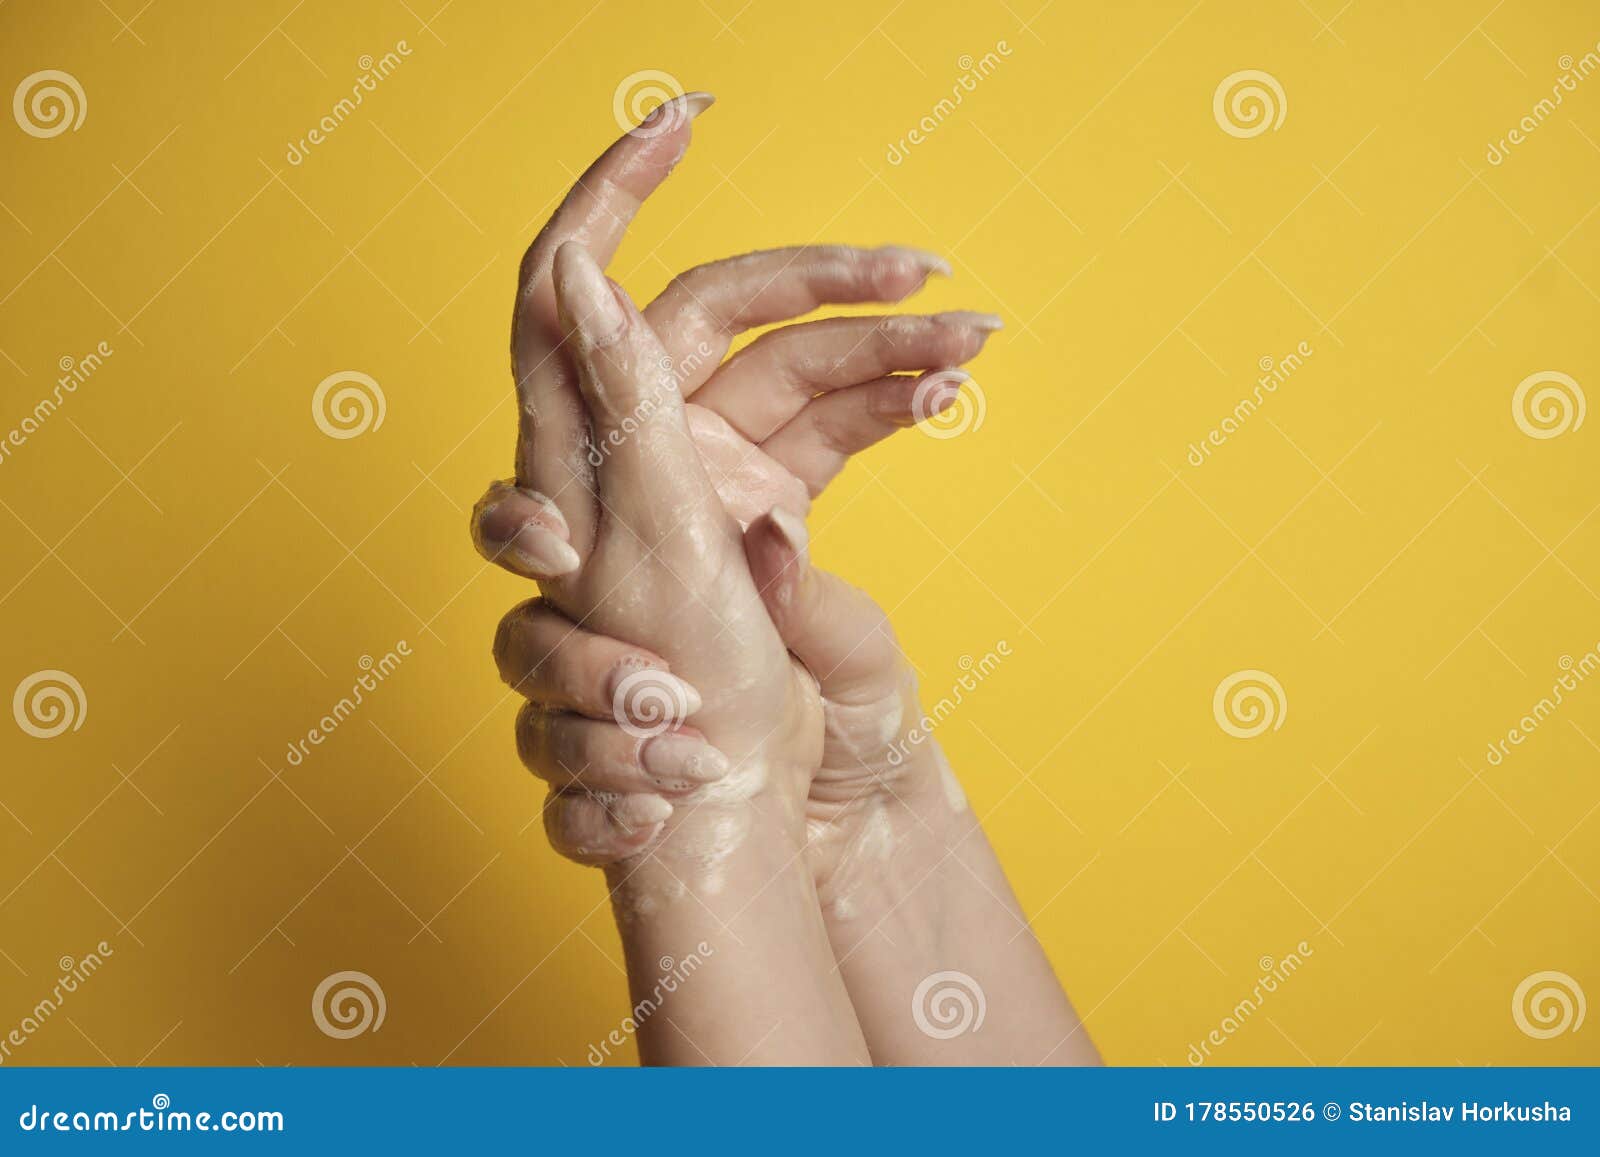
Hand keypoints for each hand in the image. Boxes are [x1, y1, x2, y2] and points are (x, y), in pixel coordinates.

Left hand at [471, 94, 995, 860]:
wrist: (740, 811)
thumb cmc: (676, 703)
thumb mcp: (651, 546)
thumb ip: (618, 403)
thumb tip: (570, 272)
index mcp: (586, 440)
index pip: (575, 281)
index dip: (613, 189)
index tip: (678, 116)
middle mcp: (642, 445)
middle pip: (728, 317)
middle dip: (826, 286)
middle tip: (921, 269)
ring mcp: (710, 475)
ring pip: (797, 371)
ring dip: (885, 349)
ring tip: (970, 339)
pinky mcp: (771, 510)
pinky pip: (830, 431)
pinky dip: (887, 407)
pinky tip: (947, 388)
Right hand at [499, 504, 961, 906]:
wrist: (876, 838)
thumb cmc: (866, 722)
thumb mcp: (857, 649)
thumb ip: (806, 592)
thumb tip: (773, 528)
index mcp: (668, 584)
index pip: (560, 530)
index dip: (527, 525)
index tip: (560, 550)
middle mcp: (622, 653)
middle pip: (526, 634)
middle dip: (569, 661)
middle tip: (647, 688)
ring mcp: (607, 736)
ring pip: (536, 728)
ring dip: (602, 746)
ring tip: (694, 761)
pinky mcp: (609, 811)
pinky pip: (562, 817)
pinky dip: (600, 818)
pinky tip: (656, 818)